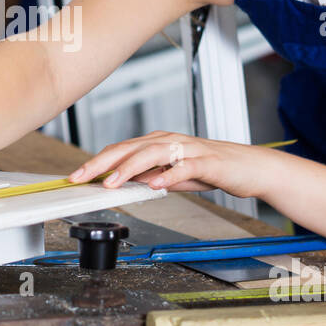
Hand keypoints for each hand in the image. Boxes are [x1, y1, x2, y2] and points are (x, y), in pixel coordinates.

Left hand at [67, 130, 270, 199]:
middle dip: (102, 163)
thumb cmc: (211, 169)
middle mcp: (169, 141)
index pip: (121, 150)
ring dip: (129, 168)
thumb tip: (123, 184)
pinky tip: (155, 185)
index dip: (96, 162)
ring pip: (153, 154)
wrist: (248, 167)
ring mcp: (188, 149)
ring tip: (112, 183)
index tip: (76, 176)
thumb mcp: (172, 174)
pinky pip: (184, 167)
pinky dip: (169, 175)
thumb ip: (149, 176)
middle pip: (129, 148)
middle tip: (80, 177)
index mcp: (158, 142)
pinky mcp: (207, 162)